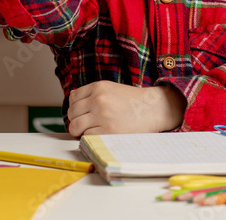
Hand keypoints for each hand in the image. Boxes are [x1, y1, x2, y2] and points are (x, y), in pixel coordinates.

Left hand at [66, 81, 185, 135]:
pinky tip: (100, 134)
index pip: (73, 98)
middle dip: (76, 119)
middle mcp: (98, 99)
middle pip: (72, 112)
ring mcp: (102, 115)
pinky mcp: (107, 131)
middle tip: (86, 124)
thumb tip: (72, 101)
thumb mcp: (111, 89)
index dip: (76, 107)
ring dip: (80, 131)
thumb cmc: (132, 101)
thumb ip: (92, 94)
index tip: (82, 113)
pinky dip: (90, 138)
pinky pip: (86, 136)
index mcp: (98, 87)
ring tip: (91, 130)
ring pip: (75, 126)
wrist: (153, 108)